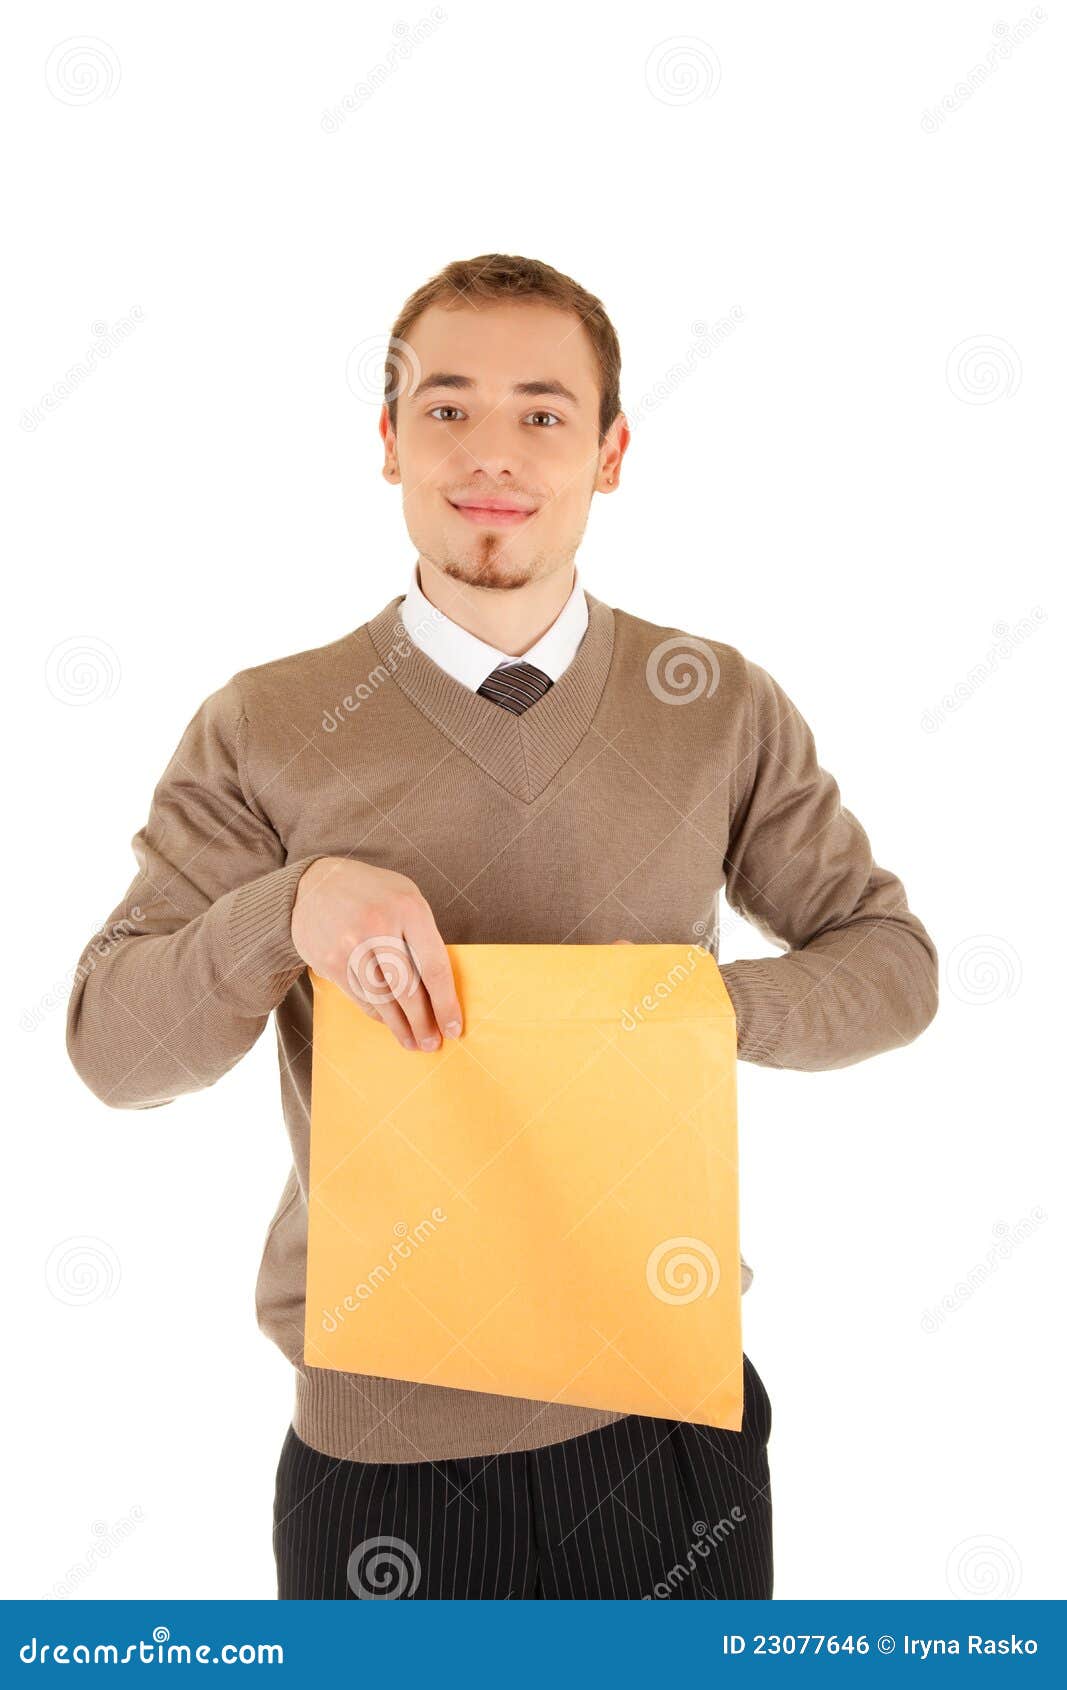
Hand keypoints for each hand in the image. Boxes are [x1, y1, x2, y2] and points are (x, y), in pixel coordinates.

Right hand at [292, 858, 461, 1052]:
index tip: (454, 1027)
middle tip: (432, 1044)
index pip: (434, 966)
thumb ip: (422, 935)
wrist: (313, 884)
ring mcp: (351, 945)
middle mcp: (378, 927)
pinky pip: (360, 997)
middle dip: (423, 1023)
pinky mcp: (330, 961)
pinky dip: (378, 1014)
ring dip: (400, 1027)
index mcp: (408, 908)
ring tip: (413, 1043)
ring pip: (382, 999)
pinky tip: (389, 1023)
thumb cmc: (372, 893)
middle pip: (408, 989)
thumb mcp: (405, 897)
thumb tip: (441, 988)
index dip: (446, 1003)